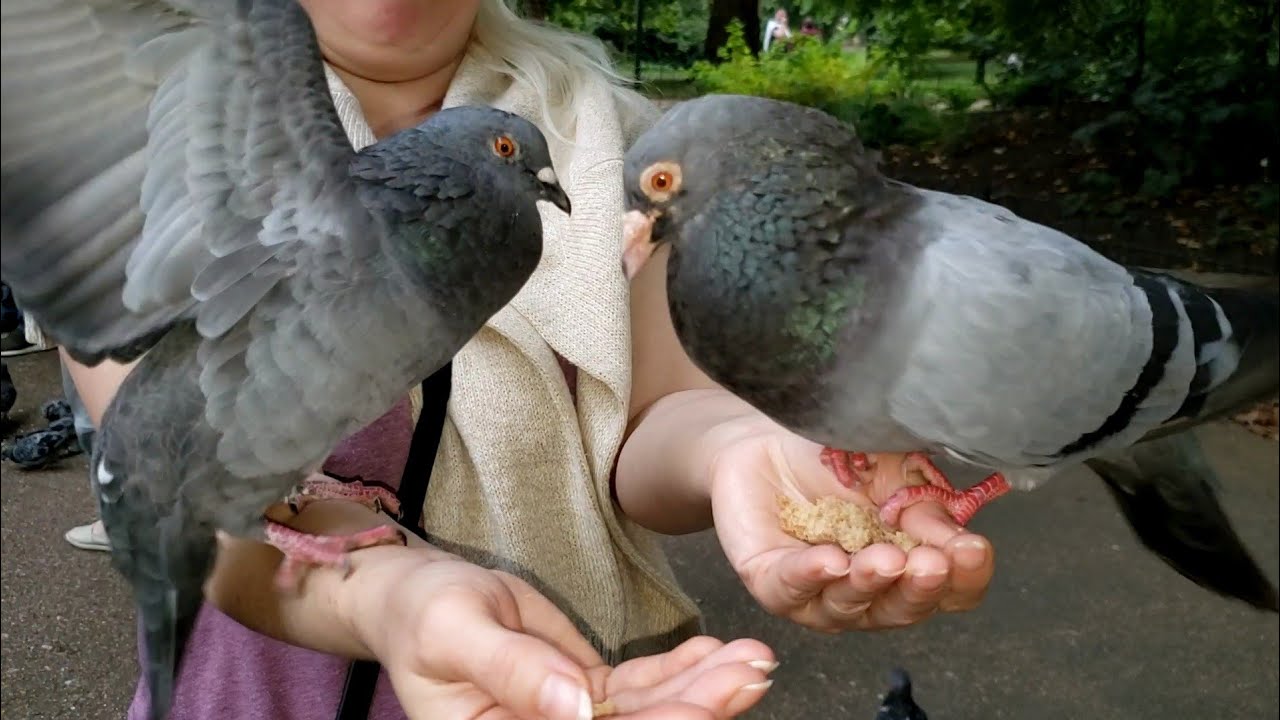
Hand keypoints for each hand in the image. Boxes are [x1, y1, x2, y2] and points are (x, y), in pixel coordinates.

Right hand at [347, 545, 778, 718]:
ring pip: (651, 710)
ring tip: (754, 658)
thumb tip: (574, 710)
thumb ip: (513, 670)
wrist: (416, 596)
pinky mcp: (585, 691)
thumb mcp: (456, 630)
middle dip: (698, 707)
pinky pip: (643, 684)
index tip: (703, 712)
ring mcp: (570, 719)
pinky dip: (685, 667)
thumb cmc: (422, 612)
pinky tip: (721, 650)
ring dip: (705, 686)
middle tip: (751, 673)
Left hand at [705, 414, 994, 632]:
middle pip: (903, 608)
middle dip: (919, 587)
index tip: (973, 549)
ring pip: (847, 607)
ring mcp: (817, 594)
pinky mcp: (768, 580)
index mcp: (909, 568)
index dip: (966, 577)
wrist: (767, 435)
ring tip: (883, 559)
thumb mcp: (895, 474)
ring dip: (868, 583)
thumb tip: (963, 542)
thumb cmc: (838, 459)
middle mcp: (867, 592)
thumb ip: (926, 509)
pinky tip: (831, 560)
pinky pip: (789, 588)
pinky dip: (811, 574)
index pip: (951, 591)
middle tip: (931, 563)